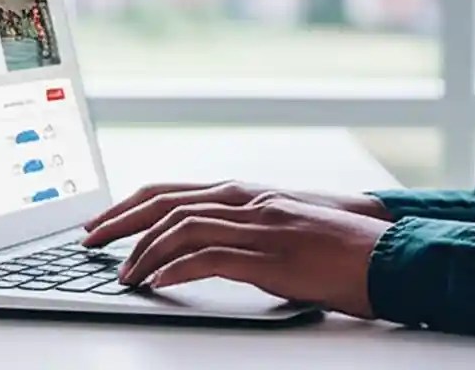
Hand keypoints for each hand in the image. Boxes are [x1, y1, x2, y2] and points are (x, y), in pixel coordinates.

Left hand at [82, 180, 391, 247]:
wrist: (386, 253)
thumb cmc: (338, 245)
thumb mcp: (283, 227)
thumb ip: (245, 230)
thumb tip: (204, 247)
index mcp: (247, 195)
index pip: (173, 192)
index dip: (129, 206)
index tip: (100, 224)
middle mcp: (247, 203)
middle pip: (166, 203)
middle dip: (120, 223)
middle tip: (88, 245)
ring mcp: (259, 227)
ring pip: (182, 228)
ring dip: (144, 253)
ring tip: (125, 275)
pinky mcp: (272, 256)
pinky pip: (210, 258)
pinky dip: (177, 270)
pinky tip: (159, 284)